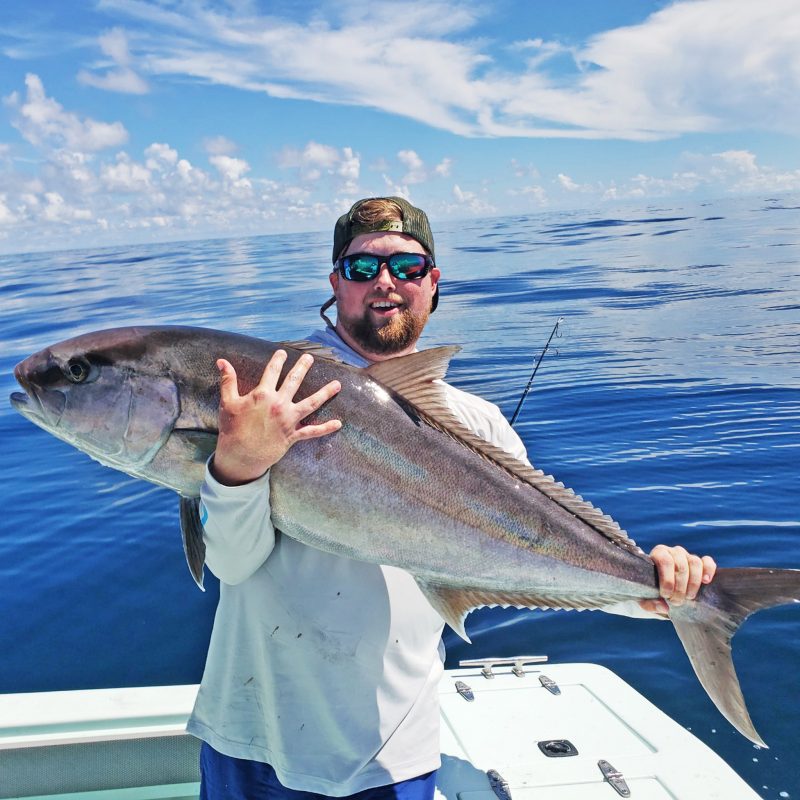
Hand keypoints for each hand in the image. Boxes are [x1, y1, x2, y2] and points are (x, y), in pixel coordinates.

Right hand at [211, 350, 341, 485]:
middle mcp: (279, 404)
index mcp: (263, 395)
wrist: (240, 455)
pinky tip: (338, 423)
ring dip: (325, 393)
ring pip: (311, 403)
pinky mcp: (293, 435)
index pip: (272, 372)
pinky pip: (312, 431)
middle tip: (310, 358)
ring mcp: (288, 420)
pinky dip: (325, 428)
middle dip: (303, 367)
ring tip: (337, 384)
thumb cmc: (232, 428)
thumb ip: (228, 381)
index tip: (283, 353)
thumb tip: (222, 361)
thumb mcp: (228, 402)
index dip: (278, 360)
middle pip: (294, 381)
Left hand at [639, 544, 716, 615]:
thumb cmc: (650, 591)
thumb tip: (664, 607)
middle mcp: (673, 552)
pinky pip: (707, 561)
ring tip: (689, 597)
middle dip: (680, 587)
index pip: (665, 561)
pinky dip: (708, 570)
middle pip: (681, 565)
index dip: (667, 579)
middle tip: (676, 602)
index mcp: (658, 554)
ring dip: (693, 583)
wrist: (660, 588)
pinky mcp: (700, 562)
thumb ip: (650, 604)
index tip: (666, 595)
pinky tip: (706, 581)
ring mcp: (687, 556)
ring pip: (695, 563)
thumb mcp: (644, 598)